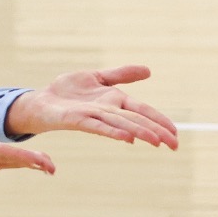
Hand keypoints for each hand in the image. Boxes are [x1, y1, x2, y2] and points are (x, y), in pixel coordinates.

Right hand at [0, 120, 54, 174]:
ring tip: (51, 167)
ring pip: (14, 163)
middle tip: (52, 168)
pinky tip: (37, 162)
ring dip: (32, 164)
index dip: (23, 157)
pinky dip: (25, 161)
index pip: (4, 154)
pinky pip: (11, 162)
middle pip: (14, 162)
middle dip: (33, 163)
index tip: (38, 160)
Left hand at [5, 65, 178, 148]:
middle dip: (157, 132)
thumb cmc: (69, 91)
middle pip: (137, 120)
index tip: (175, 133)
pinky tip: (126, 138)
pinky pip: (98, 126)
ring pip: (122, 125)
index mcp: (116, 100)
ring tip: (157, 142)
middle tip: (175, 145)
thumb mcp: (99, 77)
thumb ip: (122, 74)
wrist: (42, 100)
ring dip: (140, 133)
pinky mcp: (79, 120)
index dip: (159, 120)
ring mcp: (95, 116)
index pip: (143, 110)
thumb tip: (148, 71)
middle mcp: (108, 111)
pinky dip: (113, 132)